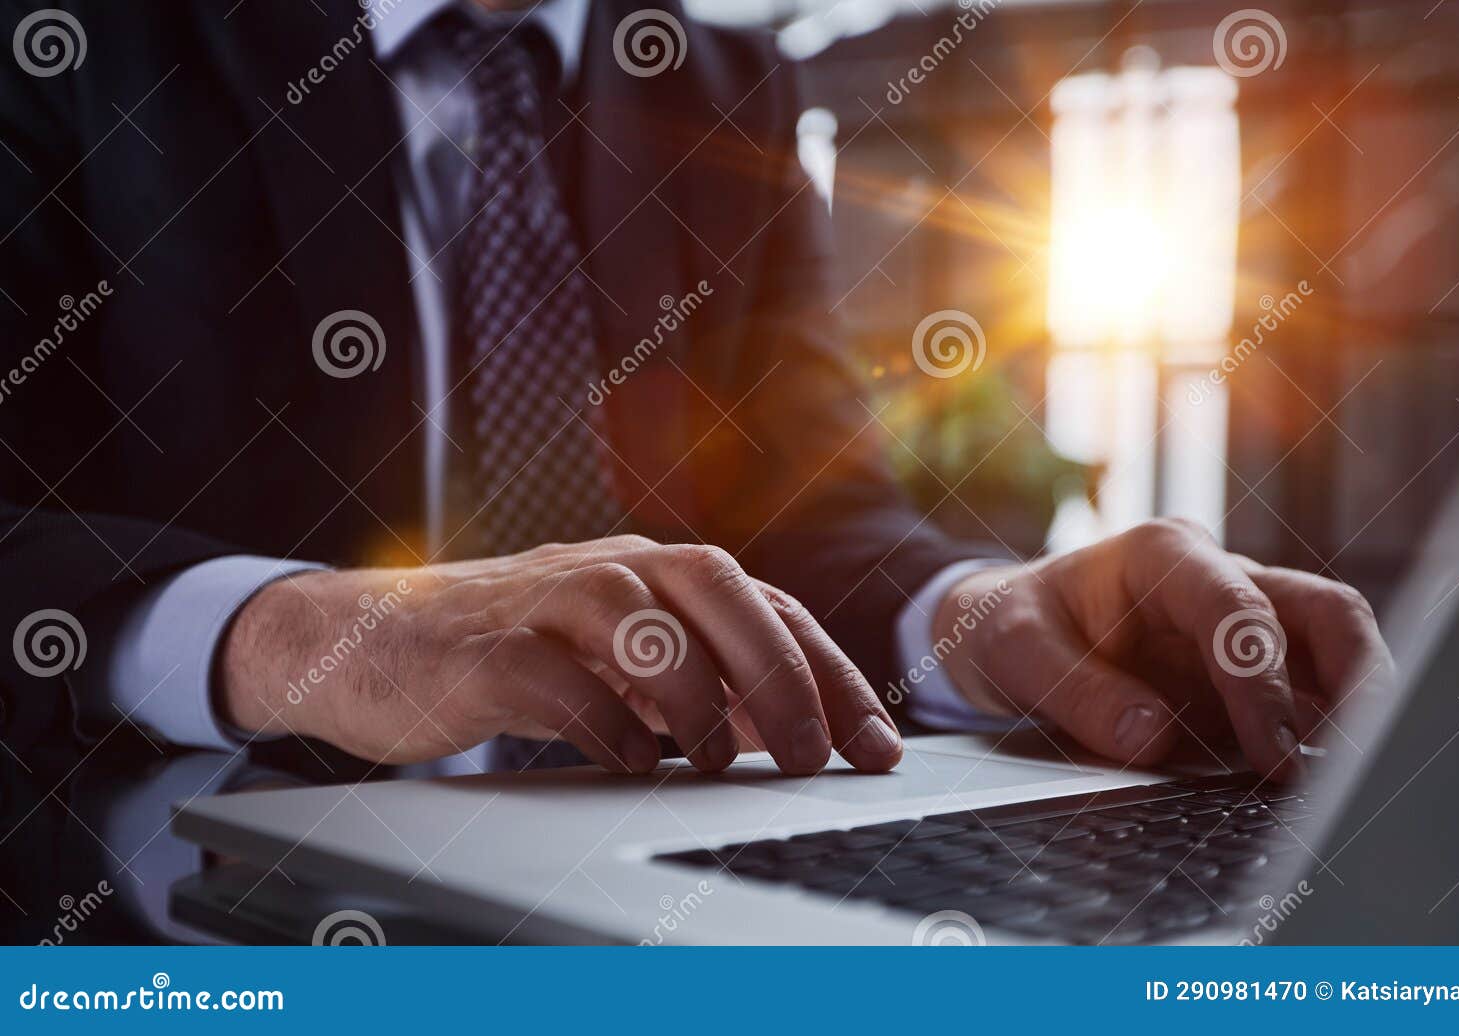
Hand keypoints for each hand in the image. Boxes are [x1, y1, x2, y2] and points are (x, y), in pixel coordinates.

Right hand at [218, 536, 901, 774]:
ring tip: (718, 761)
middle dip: (781, 673)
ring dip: (696, 694)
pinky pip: (555, 676)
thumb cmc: (509, 654)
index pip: (768, 606)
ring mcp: (543, 600)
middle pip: (718, 587)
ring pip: (639, 616)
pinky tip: (631, 762)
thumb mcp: (616, 661)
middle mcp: (608, 570)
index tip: (878, 749)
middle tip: (813, 756)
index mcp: (653, 573)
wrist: (365, 640)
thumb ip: (693, 679)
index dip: (832, 674)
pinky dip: (604, 721)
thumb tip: (786, 730)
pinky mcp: (484, 648)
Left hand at [928, 518, 1394, 780]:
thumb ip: (1078, 693)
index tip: (1273, 753)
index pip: (1237, 608)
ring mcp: (1241, 628)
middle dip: (1359, 681)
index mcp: (1162, 556)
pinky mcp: (1248, 674)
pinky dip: (1328, 737)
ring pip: (1334, 651)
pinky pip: (1309, 697)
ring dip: (1357, 712)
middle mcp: (1217, 580)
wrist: (1005, 630)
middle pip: (1324, 612)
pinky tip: (1328, 785)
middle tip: (1364, 760)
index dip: (1262, 682)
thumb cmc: (1013, 625)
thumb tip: (1151, 738)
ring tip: (1358, 781)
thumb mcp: (1015, 651)